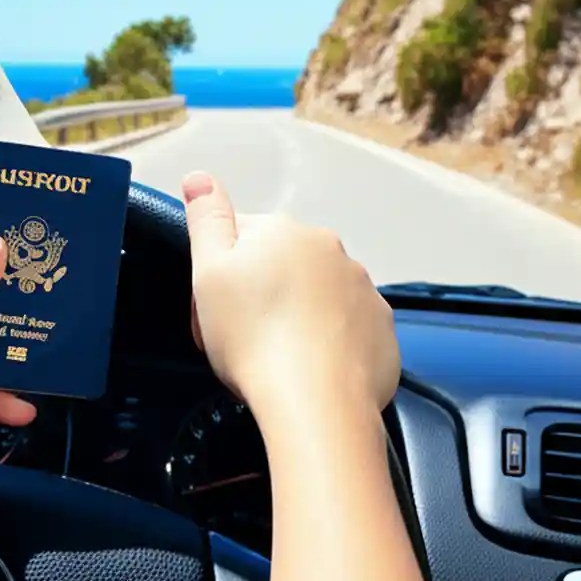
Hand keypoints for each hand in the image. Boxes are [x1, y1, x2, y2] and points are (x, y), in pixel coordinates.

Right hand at [182, 171, 399, 414]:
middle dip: (259, 295)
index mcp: (284, 232)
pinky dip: (327, 345)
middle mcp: (330, 251)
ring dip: (294, 318)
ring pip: (314, 298)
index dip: (217, 275)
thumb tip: (200, 177)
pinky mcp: (380, 329)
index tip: (212, 309)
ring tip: (274, 358)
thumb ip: (205, 218)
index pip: (238, 240)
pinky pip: (345, 330)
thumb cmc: (255, 340)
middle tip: (238, 338)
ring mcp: (362, 289)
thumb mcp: (208, 272)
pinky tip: (306, 368)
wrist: (316, 403)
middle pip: (279, 267)